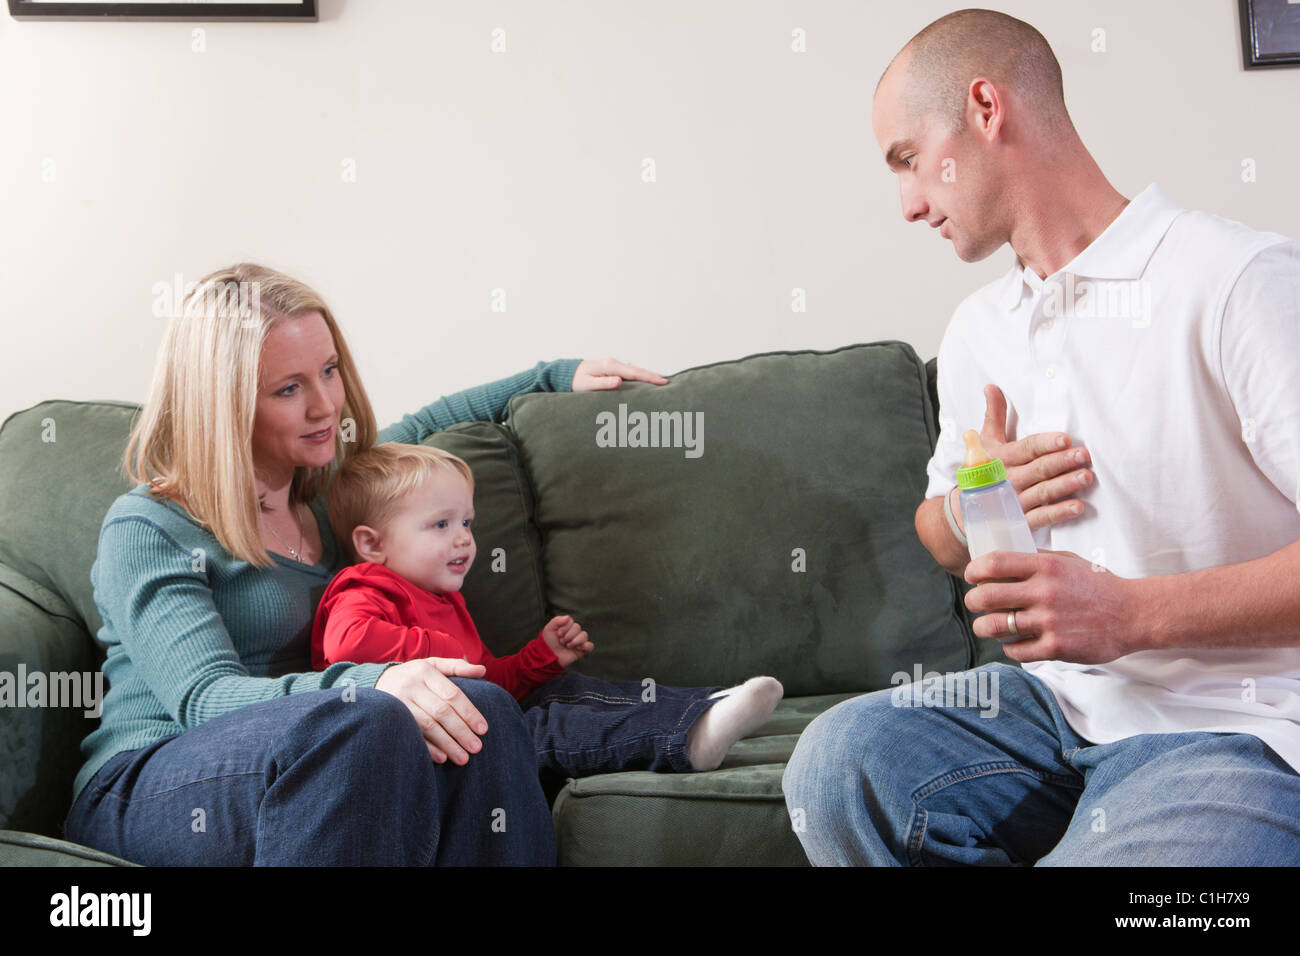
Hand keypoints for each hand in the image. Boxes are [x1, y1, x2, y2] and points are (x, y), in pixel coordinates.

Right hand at [373, 657, 489, 764]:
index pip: (452, 695)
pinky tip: (442, 758)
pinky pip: (411, 734)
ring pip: (427, 725)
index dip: (469, 713)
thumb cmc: (414, 675)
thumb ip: (457, 667)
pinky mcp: (390, 718)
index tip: (483, 729)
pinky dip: (427, 747)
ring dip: (447, 743)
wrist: (378, 681)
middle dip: (461, 731)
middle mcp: (411, 686)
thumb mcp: (433, 664)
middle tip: (476, 748)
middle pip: (441, 712)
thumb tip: (482, 670)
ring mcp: (398, 703)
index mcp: (426, 671)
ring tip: (463, 758)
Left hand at [541, 614, 593, 666]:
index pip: (571, 621)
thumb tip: (568, 617)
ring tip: (567, 646)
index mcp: (567, 626)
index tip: (558, 634)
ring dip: (575, 640)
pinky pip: (590, 646)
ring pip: (584, 635)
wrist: (549, 657)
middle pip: (577, 627)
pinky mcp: (582, 650)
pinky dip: (586, 646)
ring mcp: (578, 641)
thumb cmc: (548, 642)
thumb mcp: (549, 629)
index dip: (565, 627)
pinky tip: (578, 648)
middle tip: (561, 641)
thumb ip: (556, 620)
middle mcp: (574, 632)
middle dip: (568, 635)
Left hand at [572, 358, 668, 391]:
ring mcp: (614, 366)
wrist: (567, 374)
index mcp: (609, 366)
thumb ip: (603, 383)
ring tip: (662, 382)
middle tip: (668, 382)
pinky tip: (647, 381)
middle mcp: (614, 363)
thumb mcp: (587, 385)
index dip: (649, 377)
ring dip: (648, 376)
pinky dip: (640, 377)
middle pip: (638, 370)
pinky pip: (630, 373)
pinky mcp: (613, 370)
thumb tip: (620, 381)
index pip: (634, 372)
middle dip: (653, 376)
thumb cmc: (576, 381)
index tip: (663, 381)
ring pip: (635, 371)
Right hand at [961, 384, 1093, 533]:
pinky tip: (1077, 507)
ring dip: (1065, 485)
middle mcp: (1010, 479)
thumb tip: (991, 387)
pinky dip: (1059, 512)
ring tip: (1086, 477)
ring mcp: (1016, 501)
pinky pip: (1042, 517)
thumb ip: (994, 415)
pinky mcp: (1022, 520)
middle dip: (1062, 462)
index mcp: (1003, 458)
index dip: (1046, 443)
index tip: (1065, 439)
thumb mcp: (986, 442)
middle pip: (1039, 469)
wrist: (965, 510)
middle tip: (1084, 455)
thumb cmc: (982, 470)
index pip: (1027, 448)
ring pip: (1044, 492)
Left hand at [964, 548, 1144, 663]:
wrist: (1134, 614)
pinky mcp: (1056, 647)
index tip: (971, 577)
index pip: (994, 563)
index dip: (974, 570)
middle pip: (986, 596)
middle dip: (973, 601)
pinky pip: (1016, 649)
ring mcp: (1050, 621)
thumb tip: (1000, 559)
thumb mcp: (1068, 561)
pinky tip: (1013, 641)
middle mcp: (1045, 593)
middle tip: (975, 603)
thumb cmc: (1098, 585)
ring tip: (986, 625)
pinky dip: (1008, 646)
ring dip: (984, 627)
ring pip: (995, 626)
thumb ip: (1036, 559)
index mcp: (1046, 567)